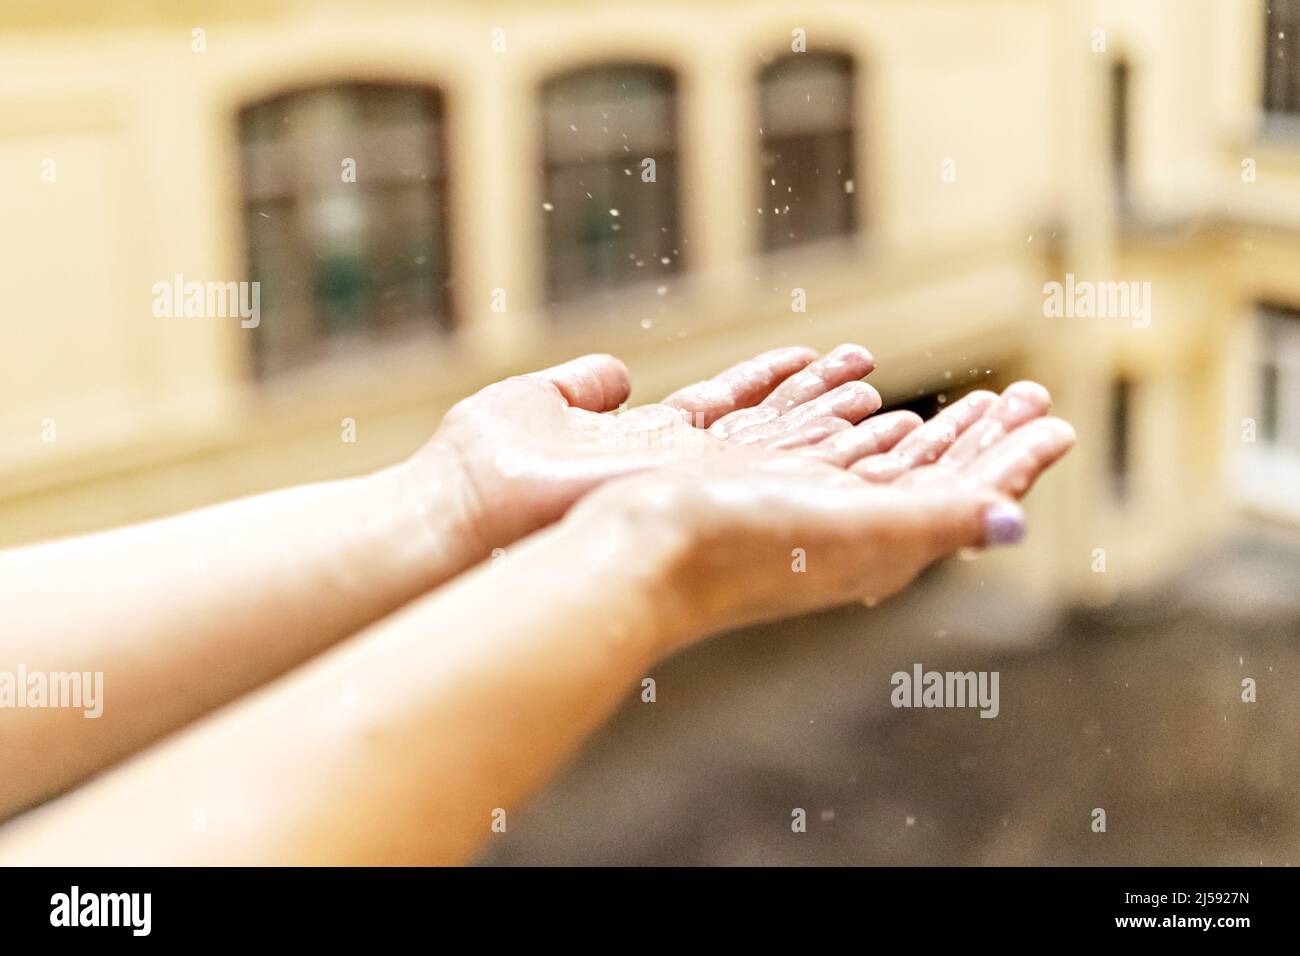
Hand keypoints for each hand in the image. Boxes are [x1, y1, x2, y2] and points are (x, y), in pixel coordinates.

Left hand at [415, 345, 879, 557]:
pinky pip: (774, 464)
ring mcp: (691, 483)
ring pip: (781, 450)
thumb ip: (584, 388)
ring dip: (831, 424)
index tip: (814, 358)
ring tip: (883, 400)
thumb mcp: (540, 401)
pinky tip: (862, 423)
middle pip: (765, 432)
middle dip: (818, 405)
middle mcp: (679, 469)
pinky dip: (821, 444)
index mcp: (645, 444)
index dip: (771, 383)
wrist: (462, 514)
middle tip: (870, 377)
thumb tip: (615, 373)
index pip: (726, 408)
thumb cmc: (481, 465)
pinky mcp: (699, 491)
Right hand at [567, 382, 1075, 651]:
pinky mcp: (775, 500)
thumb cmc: (744, 546)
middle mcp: (859, 537)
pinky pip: (842, 458)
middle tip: (1027, 395)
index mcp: (891, 547)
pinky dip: (872, 430)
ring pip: (896, 468)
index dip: (1018, 459)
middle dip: (988, 439)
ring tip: (971, 402)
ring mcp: (815, 519)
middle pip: (944, 479)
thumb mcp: (851, 527)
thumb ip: (936, 518)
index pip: (975, 496)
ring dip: (941, 434)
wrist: (642, 557)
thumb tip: (1016, 521)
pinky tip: (875, 411)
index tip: (1057, 419)